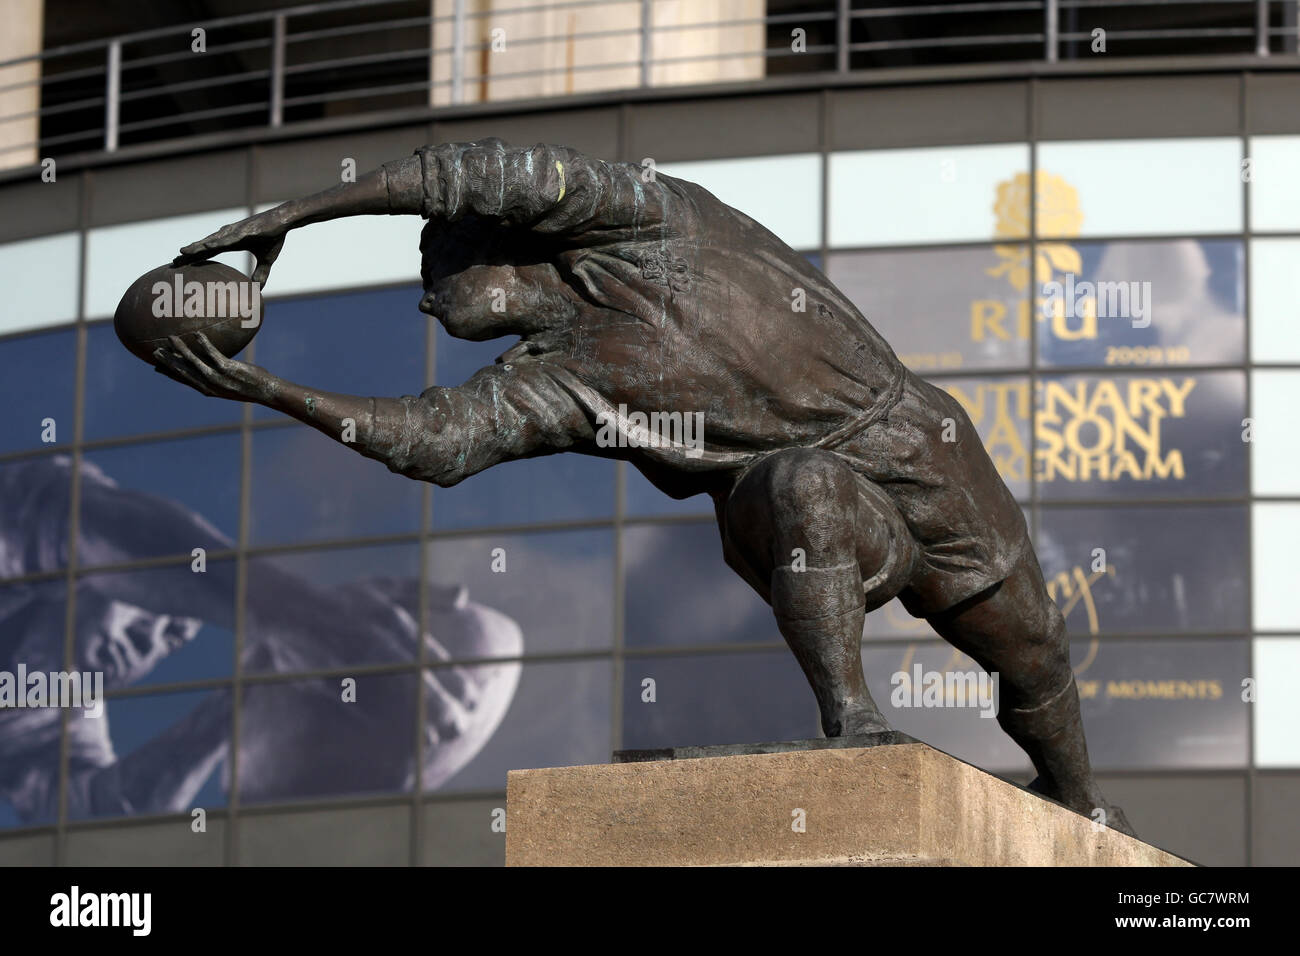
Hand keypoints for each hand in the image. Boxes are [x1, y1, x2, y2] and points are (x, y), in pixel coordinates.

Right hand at [152, 332, 275, 403]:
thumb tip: (211, 366)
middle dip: (168, 361)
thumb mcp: (229, 384)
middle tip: (154, 352)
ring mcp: (218, 377)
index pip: (184, 380)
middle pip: (184, 371)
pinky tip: (196, 333)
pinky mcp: (228, 369)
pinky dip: (203, 343)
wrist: (267, 392)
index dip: (169, 373)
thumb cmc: (249, 386)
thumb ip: (216, 376)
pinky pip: (212, 353)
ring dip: (181, 349)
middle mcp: (210, 385)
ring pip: (194, 361)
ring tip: (170, 338)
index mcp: (208, 389)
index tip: (155, 367)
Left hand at [173, 208, 288, 285]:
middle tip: (173, 262)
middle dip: (190, 253)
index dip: (195, 257)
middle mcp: (229, 235)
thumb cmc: (274, 237)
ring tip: (183, 253)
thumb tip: (257, 288)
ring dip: (197, 247)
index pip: (209, 251)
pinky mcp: (244, 231)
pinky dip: (216, 242)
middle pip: (205, 246)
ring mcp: (235, 232)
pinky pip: (228, 238)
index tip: (182, 264)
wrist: (285, 219)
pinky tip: (205, 246)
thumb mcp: (267, 259)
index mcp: (231, 242)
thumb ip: (261, 273)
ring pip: (212, 241)